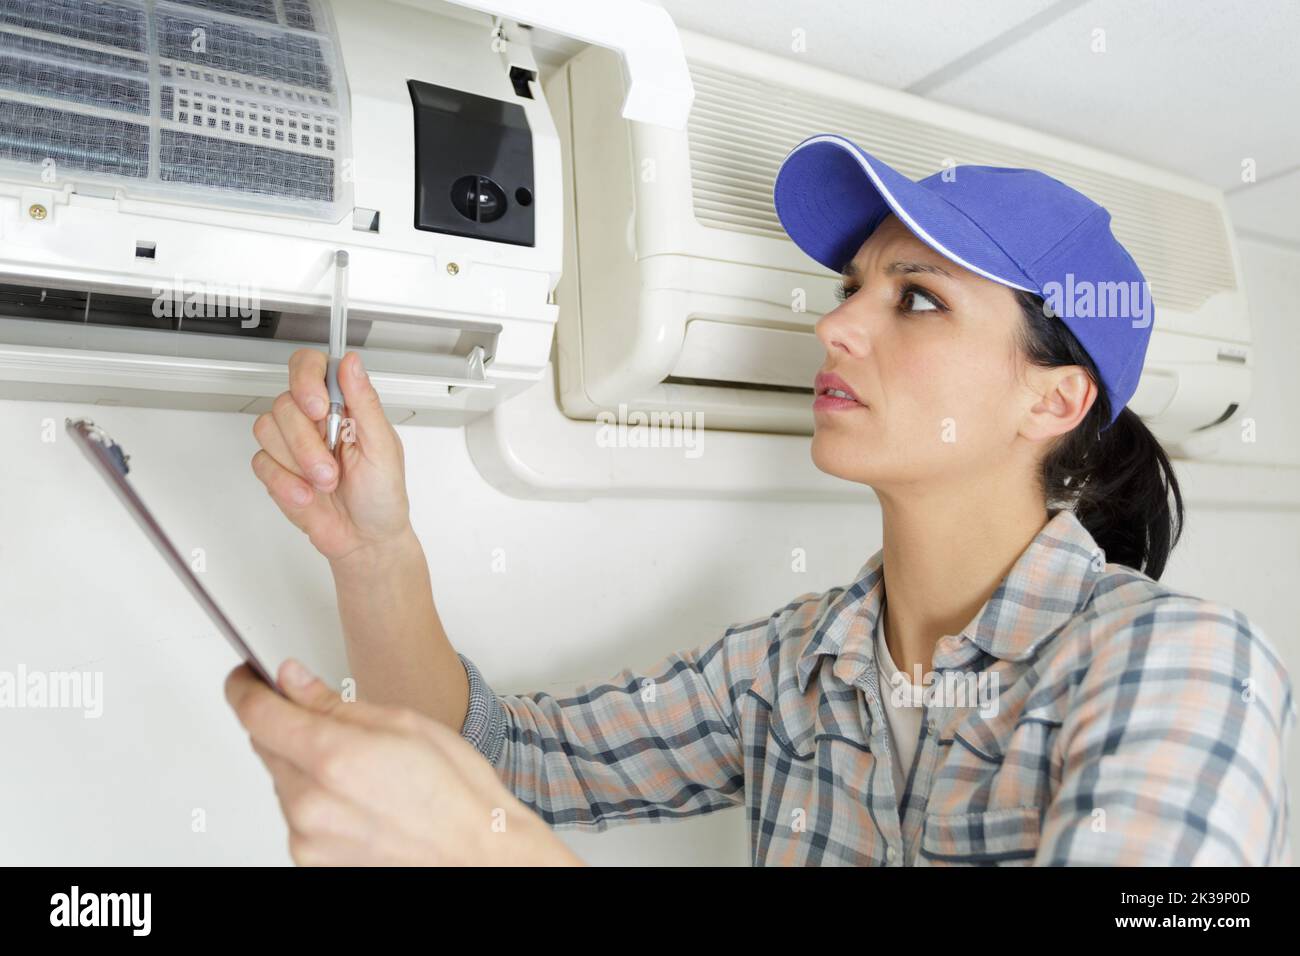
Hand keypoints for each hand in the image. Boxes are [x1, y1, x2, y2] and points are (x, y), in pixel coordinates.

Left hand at [225, 660, 583, 866]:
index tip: (246, 676)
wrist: (476, 853)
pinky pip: (296, 815)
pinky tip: (358, 798)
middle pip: (267, 746)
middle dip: (289, 726)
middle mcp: (311, 803)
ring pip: (282, 782)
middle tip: (330, 721)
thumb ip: (335, 703)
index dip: (246, 687)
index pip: (258, 713)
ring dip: (305, 766)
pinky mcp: (310, 860)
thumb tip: (293, 681)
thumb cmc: (456, 793)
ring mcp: (307, 838)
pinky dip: (316, 800)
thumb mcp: (403, 723)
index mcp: (334, 757)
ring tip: (362, 770)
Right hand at [251, 349, 410, 561]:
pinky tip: (307, 495)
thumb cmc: (382, 495)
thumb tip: (352, 363)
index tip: (318, 407)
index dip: (305, 379)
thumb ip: (365, 403)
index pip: (310, 367)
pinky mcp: (277, 470)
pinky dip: (285, 483)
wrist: (365, 540)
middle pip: (285, 403)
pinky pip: (261, 462)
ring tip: (326, 484)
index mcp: (343, 407)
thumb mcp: (382, 447)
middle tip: (332, 468)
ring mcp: (292, 444)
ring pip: (267, 429)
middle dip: (307, 442)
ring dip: (298, 463)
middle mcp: (314, 421)